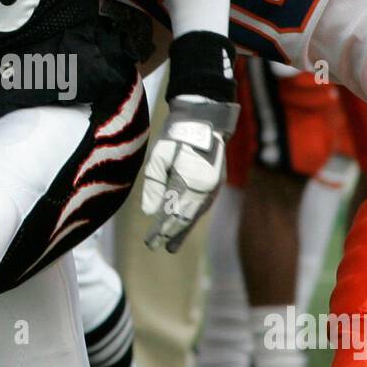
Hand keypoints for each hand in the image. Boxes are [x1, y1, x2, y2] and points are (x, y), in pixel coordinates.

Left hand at [142, 97, 239, 252]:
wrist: (204, 120)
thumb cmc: (176, 136)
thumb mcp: (158, 158)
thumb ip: (153, 186)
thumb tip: (150, 213)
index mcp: (190, 182)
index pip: (173, 213)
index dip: (162, 230)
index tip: (150, 241)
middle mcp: (205, 188)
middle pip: (186, 217)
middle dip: (170, 232)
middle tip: (156, 246)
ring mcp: (213, 187)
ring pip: (196, 214)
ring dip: (183, 229)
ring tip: (171, 246)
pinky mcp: (216, 183)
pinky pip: (202, 206)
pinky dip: (192, 217)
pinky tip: (184, 225)